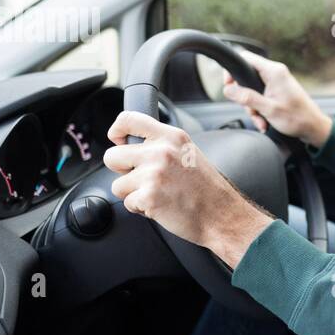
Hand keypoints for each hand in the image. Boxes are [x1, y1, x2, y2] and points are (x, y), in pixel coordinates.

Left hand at [103, 111, 273, 267]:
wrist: (222, 215)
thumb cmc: (206, 188)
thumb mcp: (188, 152)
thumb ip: (161, 144)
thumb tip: (130, 146)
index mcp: (171, 136)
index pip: (128, 119)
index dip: (116, 131)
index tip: (118, 142)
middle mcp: (161, 151)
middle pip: (112, 156)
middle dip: (123, 172)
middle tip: (145, 179)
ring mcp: (154, 174)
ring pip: (117, 184)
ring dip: (133, 193)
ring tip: (159, 194)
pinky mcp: (148, 196)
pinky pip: (127, 203)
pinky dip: (141, 209)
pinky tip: (162, 206)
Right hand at [222, 51, 331, 146]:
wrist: (313, 128)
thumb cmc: (297, 118)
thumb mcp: (268, 109)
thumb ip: (247, 98)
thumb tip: (227, 90)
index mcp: (274, 72)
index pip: (245, 58)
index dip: (232, 70)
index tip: (228, 85)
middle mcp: (275, 73)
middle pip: (246, 77)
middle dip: (244, 97)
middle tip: (250, 110)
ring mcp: (277, 82)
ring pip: (252, 90)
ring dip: (252, 107)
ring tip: (261, 120)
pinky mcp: (278, 91)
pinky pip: (261, 96)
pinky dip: (260, 109)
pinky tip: (264, 122)